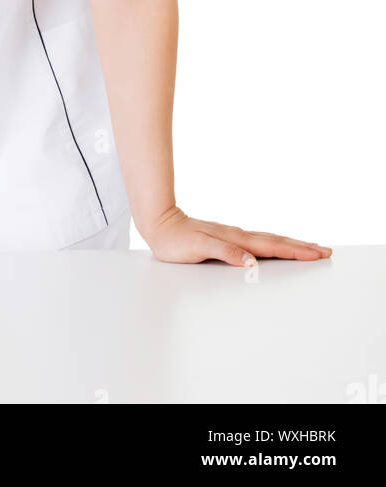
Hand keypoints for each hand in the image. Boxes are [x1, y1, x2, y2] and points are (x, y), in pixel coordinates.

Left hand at [140, 206, 331, 265]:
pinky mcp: (228, 239)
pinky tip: (277, 248)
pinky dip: (274, 245)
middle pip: (277, 242)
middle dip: (302, 247)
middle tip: (325, 251)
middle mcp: (239, 236)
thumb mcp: (199, 247)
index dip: (296, 251)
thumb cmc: (176, 240)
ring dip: (291, 245)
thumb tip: (251, 261)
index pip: (272, 247)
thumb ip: (226, 252)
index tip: (317, 254)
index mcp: (236, 239)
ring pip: (270, 240)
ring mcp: (234, 236)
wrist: (160, 225)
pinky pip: (258, 243)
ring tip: (309, 248)